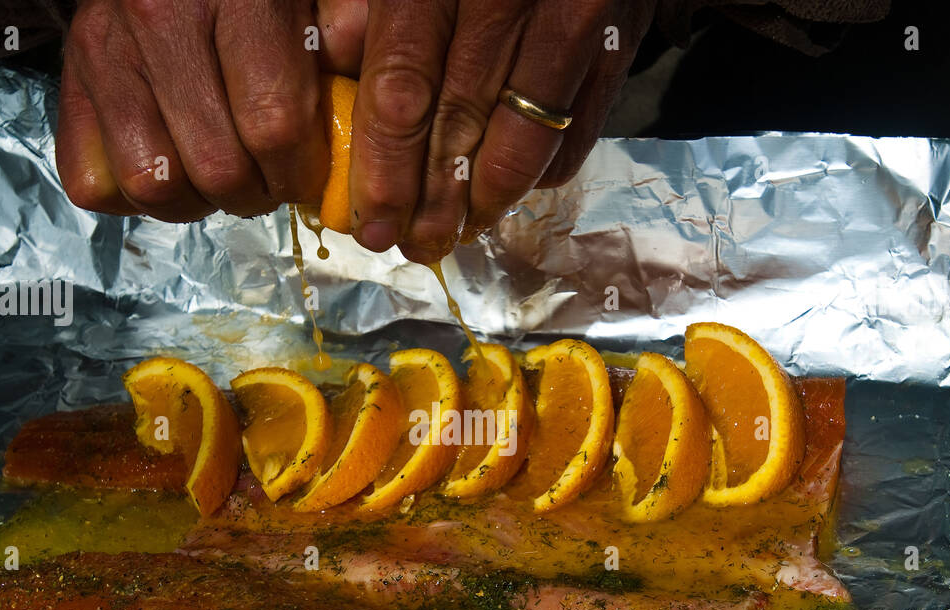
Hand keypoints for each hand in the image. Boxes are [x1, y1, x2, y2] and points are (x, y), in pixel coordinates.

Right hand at [55, 0, 366, 221]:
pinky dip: (134, 197)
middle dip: (257, 195)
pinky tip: (171, 167)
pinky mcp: (71, 80)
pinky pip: (93, 182)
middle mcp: (158, 19)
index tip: (309, 173)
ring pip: (154, 185)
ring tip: (222, 178)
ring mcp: (105, 52)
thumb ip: (347, 30)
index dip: (301, 172)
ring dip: (198, 202)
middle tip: (269, 181)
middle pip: (218, 167)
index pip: (275, 125)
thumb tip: (359, 105)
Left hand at [350, 0, 655, 261]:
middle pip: (458, 127)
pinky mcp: (616, 50)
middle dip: (429, 202)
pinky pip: (571, 139)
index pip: (402, 88)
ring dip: (483, 204)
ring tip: (454, 235)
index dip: (384, 167)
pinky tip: (502, 192)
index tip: (369, 219)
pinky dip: (534, 177)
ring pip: (520, 146)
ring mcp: (571, 23)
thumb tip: (333, 65)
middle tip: (409, 246)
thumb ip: (368, 5)